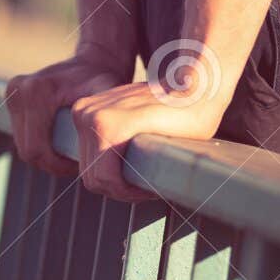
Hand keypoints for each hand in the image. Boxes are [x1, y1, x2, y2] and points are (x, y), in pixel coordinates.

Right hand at [4, 45, 134, 178]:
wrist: (95, 59)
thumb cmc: (103, 80)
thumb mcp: (107, 99)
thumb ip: (101, 119)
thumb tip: (99, 148)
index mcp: (36, 91)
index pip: (37, 149)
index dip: (57, 166)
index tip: (78, 165)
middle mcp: (19, 90)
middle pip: (28, 149)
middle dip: (51, 163)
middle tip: (75, 162)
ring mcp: (13, 92)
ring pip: (23, 144)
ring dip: (45, 156)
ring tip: (69, 152)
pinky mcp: (12, 96)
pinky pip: (22, 135)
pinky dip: (39, 144)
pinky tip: (59, 142)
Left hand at [72, 58, 226, 202]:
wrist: (196, 89)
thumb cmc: (172, 111)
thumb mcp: (132, 119)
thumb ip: (115, 137)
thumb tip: (102, 176)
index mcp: (85, 111)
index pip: (88, 166)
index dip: (115, 183)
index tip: (141, 179)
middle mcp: (83, 112)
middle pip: (91, 176)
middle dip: (119, 188)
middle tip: (148, 184)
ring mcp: (94, 118)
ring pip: (99, 181)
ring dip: (125, 190)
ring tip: (151, 180)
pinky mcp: (111, 127)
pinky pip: (109, 178)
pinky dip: (129, 189)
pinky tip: (150, 180)